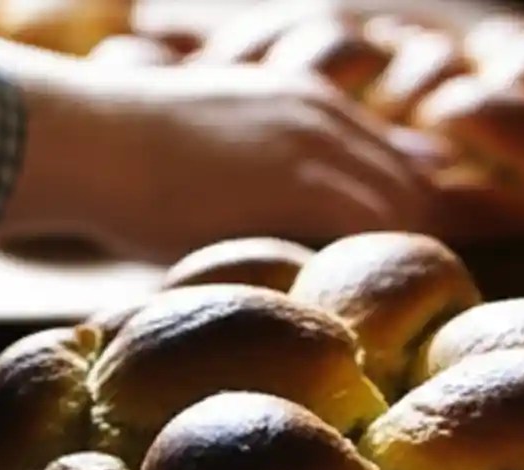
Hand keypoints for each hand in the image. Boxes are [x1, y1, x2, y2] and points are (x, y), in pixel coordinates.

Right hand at [0, 61, 434, 262]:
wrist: (90, 139)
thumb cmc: (127, 160)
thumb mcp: (213, 154)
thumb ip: (261, 186)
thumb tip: (284, 244)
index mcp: (306, 104)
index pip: (390, 159)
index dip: (409, 208)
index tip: (411, 258)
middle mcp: (325, 113)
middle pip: (411, 178)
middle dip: (428, 232)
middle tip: (433, 295)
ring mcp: (320, 139)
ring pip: (406, 199)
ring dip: (415, 252)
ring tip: (417, 312)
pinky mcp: (306, 177)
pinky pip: (380, 219)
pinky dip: (391, 259)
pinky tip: (387, 302)